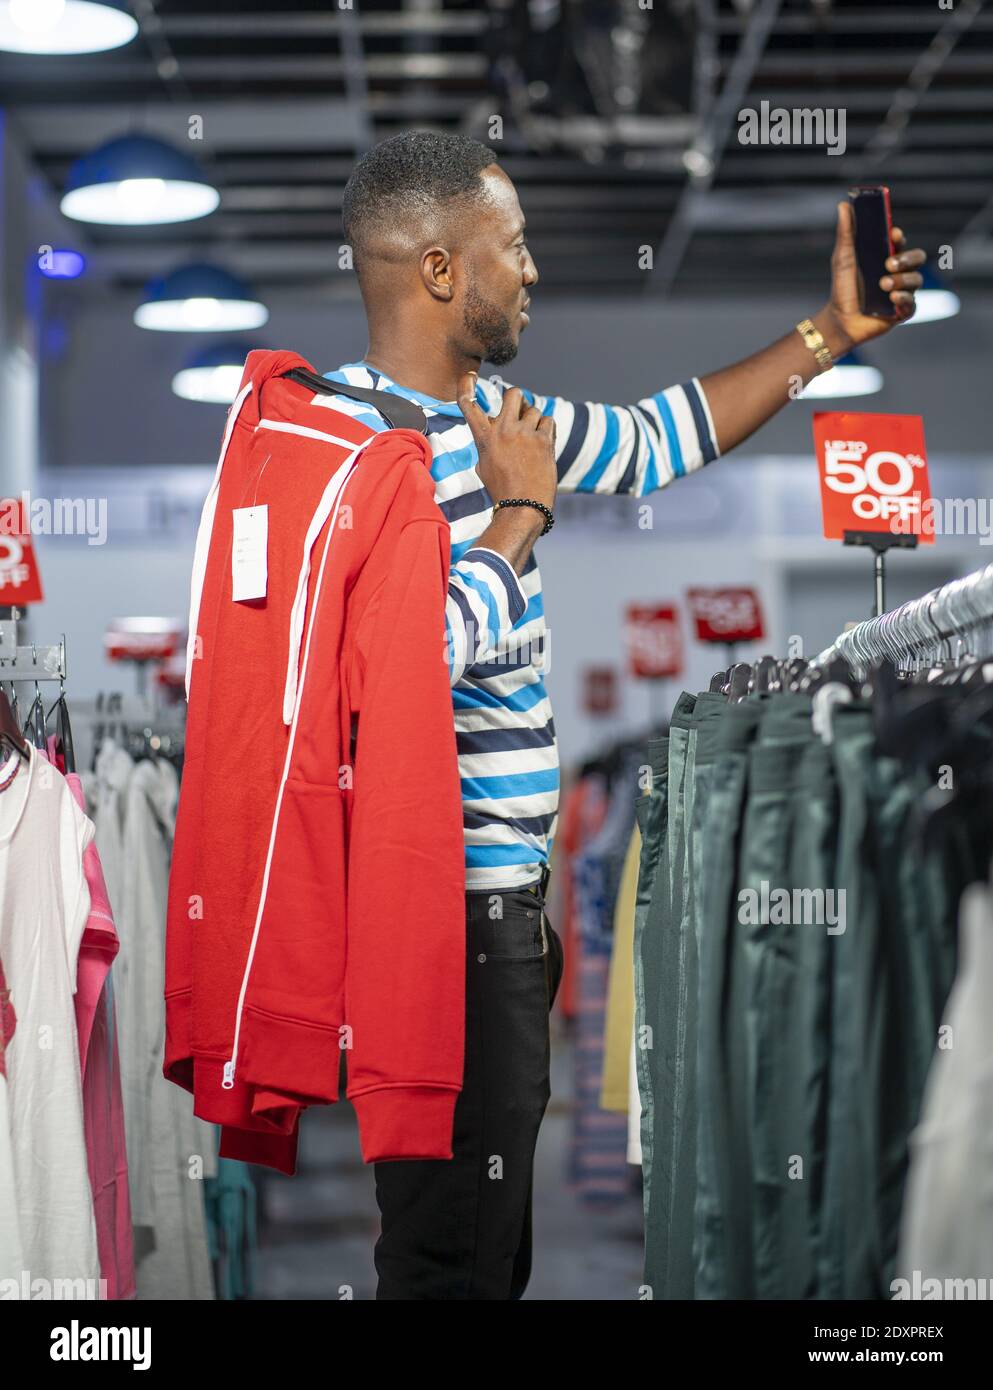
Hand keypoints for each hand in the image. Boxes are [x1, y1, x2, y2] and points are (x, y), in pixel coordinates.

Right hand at [458, 373, 556, 512]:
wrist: (523, 507)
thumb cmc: (502, 489)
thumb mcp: (485, 465)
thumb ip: (489, 442)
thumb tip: (496, 426)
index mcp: (484, 437)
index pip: (468, 404)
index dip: (466, 386)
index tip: (470, 377)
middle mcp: (503, 430)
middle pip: (514, 393)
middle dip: (517, 398)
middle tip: (518, 411)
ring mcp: (525, 433)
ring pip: (534, 410)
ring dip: (533, 420)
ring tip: (530, 440)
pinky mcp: (544, 440)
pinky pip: (548, 421)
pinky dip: (545, 429)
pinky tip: (541, 443)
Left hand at [814, 200, 926, 355]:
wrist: (840, 319)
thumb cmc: (843, 287)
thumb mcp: (843, 258)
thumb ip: (846, 233)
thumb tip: (843, 205)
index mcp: (887, 256)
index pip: (901, 242)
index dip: (900, 237)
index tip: (893, 234)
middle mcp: (899, 272)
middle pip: (917, 258)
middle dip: (906, 259)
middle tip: (888, 264)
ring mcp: (903, 291)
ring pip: (916, 280)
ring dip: (901, 280)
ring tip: (883, 285)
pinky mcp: (902, 311)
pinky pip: (912, 303)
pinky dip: (904, 299)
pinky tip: (892, 298)